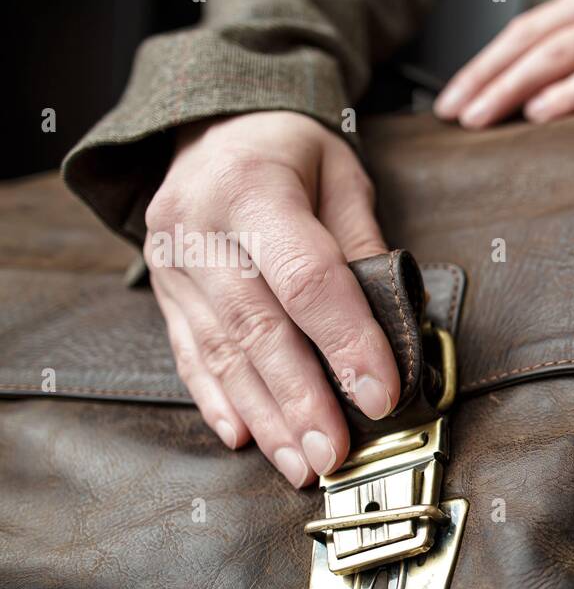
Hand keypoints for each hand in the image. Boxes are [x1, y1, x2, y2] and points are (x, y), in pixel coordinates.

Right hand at [145, 111, 399, 486]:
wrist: (211, 124)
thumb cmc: (289, 151)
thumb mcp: (341, 175)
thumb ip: (364, 245)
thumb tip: (393, 323)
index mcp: (253, 187)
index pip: (306, 277)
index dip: (346, 341)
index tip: (380, 393)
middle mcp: (200, 227)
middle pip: (256, 328)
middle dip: (301, 401)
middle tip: (334, 454)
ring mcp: (172, 264)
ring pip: (221, 354)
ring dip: (265, 418)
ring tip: (302, 464)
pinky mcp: (164, 293)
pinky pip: (190, 356)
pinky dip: (219, 402)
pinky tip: (245, 438)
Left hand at [434, 0, 573, 127]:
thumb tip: (526, 96)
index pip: (526, 28)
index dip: (484, 64)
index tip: (452, 99)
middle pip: (533, 37)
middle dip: (486, 77)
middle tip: (454, 112)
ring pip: (561, 51)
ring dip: (514, 87)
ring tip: (483, 117)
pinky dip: (571, 91)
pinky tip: (541, 111)